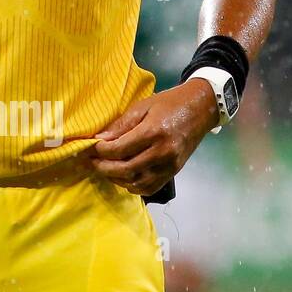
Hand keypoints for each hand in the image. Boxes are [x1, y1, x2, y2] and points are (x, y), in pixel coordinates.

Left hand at [87, 79, 218, 195]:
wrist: (200, 109)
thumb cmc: (168, 104)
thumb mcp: (142, 107)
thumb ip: (121, 125)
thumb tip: (100, 139)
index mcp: (153, 132)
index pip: (119, 149)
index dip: (101, 151)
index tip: (91, 146)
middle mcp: (163, 153)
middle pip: (126, 170)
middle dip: (104, 167)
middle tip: (92, 161)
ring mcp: (170, 166)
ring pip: (137, 183)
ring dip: (116, 179)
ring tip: (105, 169)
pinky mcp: (174, 172)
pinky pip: (150, 188)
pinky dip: (133, 186)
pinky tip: (123, 177)